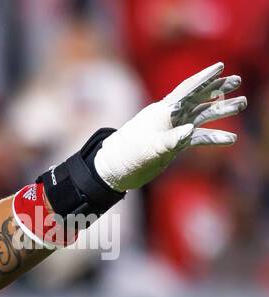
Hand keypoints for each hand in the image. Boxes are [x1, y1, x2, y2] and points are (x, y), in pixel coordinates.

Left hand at [94, 62, 246, 191]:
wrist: (116, 170)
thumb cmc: (130, 156)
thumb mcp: (151, 148)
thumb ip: (171, 139)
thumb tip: (190, 131)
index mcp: (163, 110)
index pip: (187, 89)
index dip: (204, 77)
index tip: (220, 65)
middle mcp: (170, 116)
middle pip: (199, 98)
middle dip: (218, 89)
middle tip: (238, 81)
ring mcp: (173, 129)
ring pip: (202, 115)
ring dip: (221, 110)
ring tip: (242, 103)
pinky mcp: (175, 143)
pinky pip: (198, 137)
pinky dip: (213, 137)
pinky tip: (230, 139)